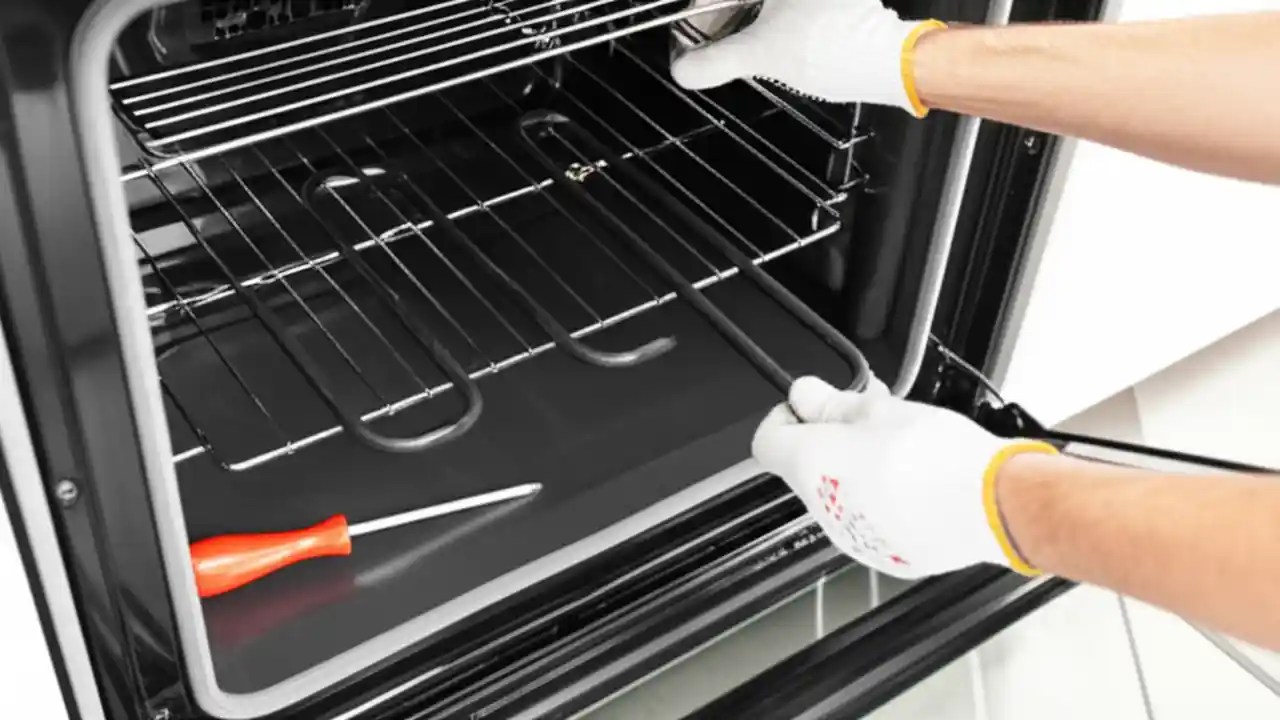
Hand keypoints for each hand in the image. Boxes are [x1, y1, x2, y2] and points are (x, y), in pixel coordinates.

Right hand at [671, 0, 944, 114]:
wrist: (885, 59)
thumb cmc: (830, 46)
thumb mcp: (760, 53)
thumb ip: (715, 61)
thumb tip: (684, 70)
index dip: (700, 9)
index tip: (691, 28)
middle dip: (721, 11)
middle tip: (707, 38)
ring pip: (762, 4)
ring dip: (742, 14)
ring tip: (730, 42)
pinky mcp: (825, 5)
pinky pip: (783, 7)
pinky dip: (766, 15)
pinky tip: (760, 36)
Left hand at [752, 377, 1055, 577]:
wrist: (992, 508)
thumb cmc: (938, 458)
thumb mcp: (881, 410)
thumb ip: (833, 402)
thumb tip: (805, 393)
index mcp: (812, 466)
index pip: (766, 442)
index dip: (785, 418)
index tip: (810, 406)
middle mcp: (824, 509)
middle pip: (806, 468)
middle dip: (831, 439)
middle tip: (868, 417)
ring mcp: (853, 537)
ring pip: (839, 495)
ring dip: (858, 469)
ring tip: (901, 446)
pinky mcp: (885, 556)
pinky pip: (870, 521)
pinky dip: (883, 501)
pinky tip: (917, 482)